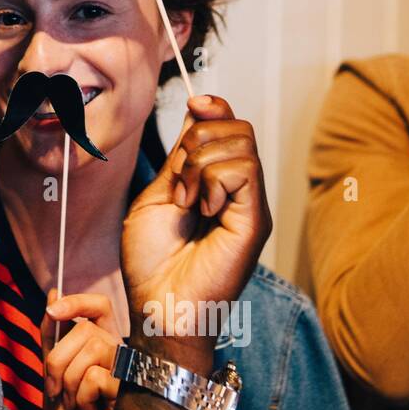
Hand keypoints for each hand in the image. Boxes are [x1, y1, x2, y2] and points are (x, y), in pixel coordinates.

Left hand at [42, 291, 120, 409]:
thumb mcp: (51, 372)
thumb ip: (52, 335)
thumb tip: (53, 293)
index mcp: (104, 346)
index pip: (100, 308)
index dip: (78, 301)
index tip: (53, 308)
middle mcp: (121, 354)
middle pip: (85, 329)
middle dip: (57, 360)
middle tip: (57, 391)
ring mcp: (130, 372)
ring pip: (92, 347)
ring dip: (69, 382)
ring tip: (76, 406)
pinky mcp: (135, 390)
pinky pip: (97, 375)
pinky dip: (83, 398)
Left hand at [120, 95, 270, 346]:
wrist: (157, 305)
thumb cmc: (153, 263)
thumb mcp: (157, 196)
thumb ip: (180, 158)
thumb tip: (198, 112)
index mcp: (216, 184)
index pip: (231, 127)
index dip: (216, 107)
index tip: (195, 104)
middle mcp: (240, 192)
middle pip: (239, 128)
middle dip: (199, 138)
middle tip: (180, 181)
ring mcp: (251, 206)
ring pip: (242, 144)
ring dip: (200, 163)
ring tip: (187, 201)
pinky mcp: (256, 220)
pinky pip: (243, 170)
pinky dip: (212, 180)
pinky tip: (201, 209)